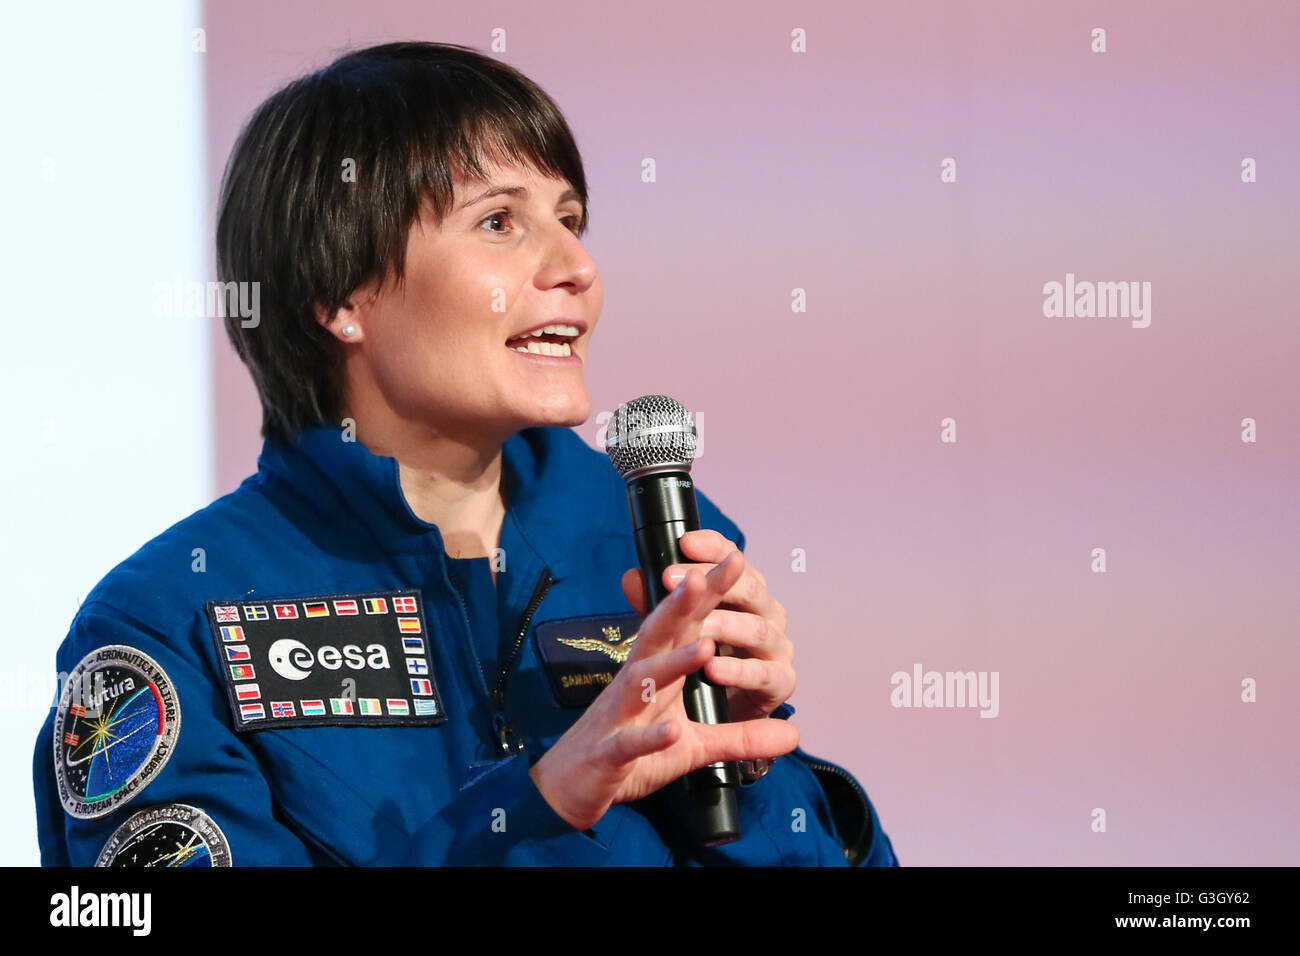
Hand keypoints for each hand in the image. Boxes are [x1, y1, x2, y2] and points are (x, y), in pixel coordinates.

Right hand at [528, 552, 799, 831]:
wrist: (571, 786)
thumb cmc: (631, 753)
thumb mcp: (695, 745)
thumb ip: (741, 736)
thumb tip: (792, 735)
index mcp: (657, 672)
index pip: (684, 623)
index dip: (706, 591)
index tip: (735, 557)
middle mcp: (638, 683)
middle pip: (660, 635)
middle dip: (685, 606)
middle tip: (709, 575)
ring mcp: (622, 715)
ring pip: (645, 681)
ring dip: (674, 663)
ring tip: (706, 646)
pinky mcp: (612, 753)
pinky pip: (631, 742)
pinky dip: (650, 736)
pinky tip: (672, 730)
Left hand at [621, 530, 794, 722]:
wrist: (721, 711)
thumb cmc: (700, 660)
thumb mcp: (674, 629)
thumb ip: (656, 604)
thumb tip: (631, 578)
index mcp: (743, 590)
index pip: (731, 558)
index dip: (710, 548)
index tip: (683, 542)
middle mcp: (766, 611)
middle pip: (750, 586)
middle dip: (713, 582)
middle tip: (672, 581)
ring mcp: (777, 645)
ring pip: (757, 628)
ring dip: (725, 626)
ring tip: (697, 629)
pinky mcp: (781, 680)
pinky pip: (764, 673)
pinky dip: (738, 671)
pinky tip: (713, 670)